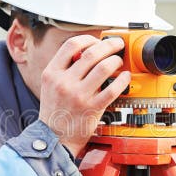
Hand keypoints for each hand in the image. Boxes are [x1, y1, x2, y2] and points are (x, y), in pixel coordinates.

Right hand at [38, 35, 130, 156]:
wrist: (55, 137)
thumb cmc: (55, 110)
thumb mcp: (50, 84)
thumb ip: (64, 67)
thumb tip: (87, 51)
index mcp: (52, 73)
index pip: (71, 45)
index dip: (88, 39)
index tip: (98, 40)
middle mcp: (64, 82)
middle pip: (91, 54)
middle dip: (109, 45)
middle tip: (117, 45)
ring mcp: (78, 96)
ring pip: (103, 68)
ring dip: (116, 61)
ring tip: (119, 62)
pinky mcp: (92, 108)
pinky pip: (112, 89)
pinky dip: (122, 80)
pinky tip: (125, 77)